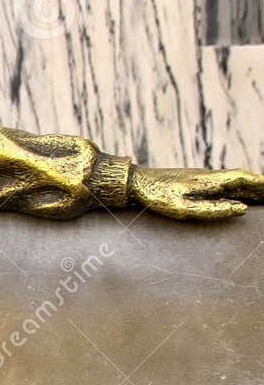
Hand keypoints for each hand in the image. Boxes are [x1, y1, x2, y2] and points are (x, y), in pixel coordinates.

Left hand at [129, 165, 263, 220]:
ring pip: (231, 180)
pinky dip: (236, 187)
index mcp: (208, 180)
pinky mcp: (192, 180)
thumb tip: (241, 209)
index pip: (242, 178)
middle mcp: (207, 175)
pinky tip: (237, 194)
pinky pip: (220, 183)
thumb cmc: (156, 197)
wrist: (134, 183)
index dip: (260, 183)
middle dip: (259, 185)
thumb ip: (213, 209)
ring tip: (263, 195)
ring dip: (249, 186)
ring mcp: (200, 177)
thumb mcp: (183, 209)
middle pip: (241, 178)